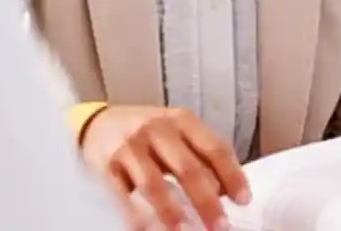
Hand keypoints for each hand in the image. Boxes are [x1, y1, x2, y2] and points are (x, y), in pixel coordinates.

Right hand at [81, 105, 249, 230]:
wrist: (96, 124)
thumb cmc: (146, 133)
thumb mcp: (176, 133)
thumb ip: (200, 155)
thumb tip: (225, 189)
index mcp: (181, 120)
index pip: (215, 148)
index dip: (232, 175)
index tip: (244, 200)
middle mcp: (157, 129)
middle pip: (189, 168)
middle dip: (207, 201)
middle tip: (220, 225)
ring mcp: (130, 147)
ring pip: (155, 184)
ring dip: (172, 212)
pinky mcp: (106, 165)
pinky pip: (122, 195)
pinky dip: (135, 215)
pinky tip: (145, 229)